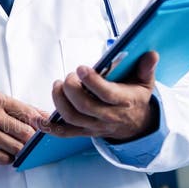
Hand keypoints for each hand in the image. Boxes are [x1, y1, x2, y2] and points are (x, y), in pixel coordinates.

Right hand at [0, 93, 48, 163]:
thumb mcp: (3, 102)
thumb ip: (26, 109)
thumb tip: (49, 119)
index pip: (28, 113)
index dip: (42, 124)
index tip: (50, 130)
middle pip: (25, 133)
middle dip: (34, 139)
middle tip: (35, 141)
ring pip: (17, 148)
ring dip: (22, 149)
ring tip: (19, 145)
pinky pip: (5, 159)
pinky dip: (10, 158)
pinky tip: (7, 151)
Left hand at [45, 51, 159, 142]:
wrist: (137, 125)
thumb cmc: (136, 98)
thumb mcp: (146, 82)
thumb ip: (146, 68)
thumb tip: (151, 54)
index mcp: (124, 102)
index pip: (106, 94)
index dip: (91, 81)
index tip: (81, 68)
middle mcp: (108, 116)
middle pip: (84, 106)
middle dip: (71, 88)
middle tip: (69, 76)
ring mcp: (94, 126)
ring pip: (72, 117)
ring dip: (59, 101)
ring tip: (57, 85)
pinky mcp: (84, 131)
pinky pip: (64, 133)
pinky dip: (49, 127)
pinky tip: (37, 119)